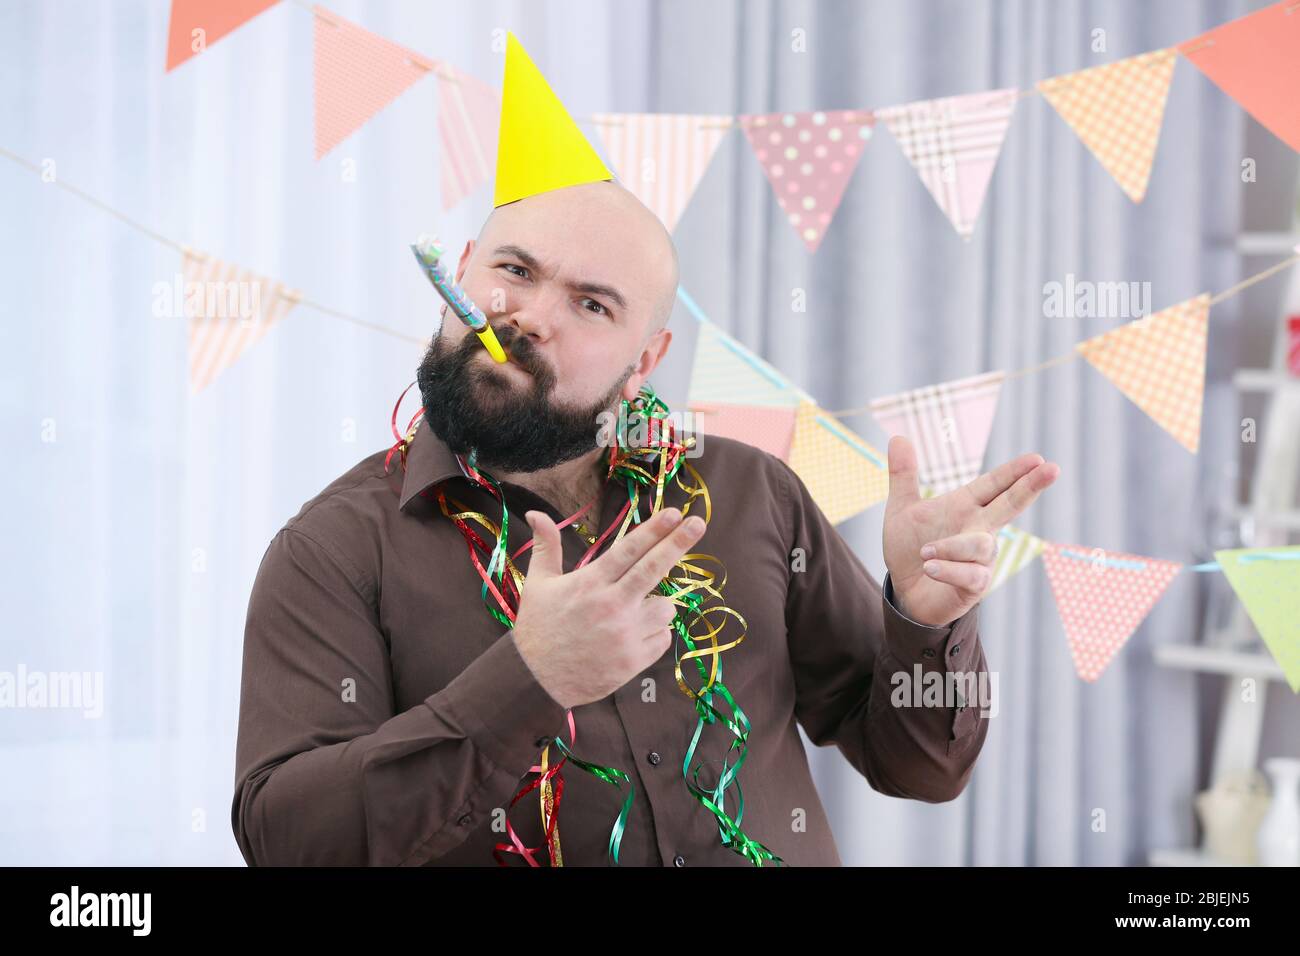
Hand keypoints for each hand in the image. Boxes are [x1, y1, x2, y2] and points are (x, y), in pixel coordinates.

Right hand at [512, 506, 705, 709]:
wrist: (536, 681)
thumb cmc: (538, 629)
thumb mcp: (537, 584)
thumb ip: (546, 546)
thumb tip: (535, 512)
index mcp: (589, 584)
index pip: (628, 550)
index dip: (654, 529)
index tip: (675, 513)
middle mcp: (611, 606)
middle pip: (653, 568)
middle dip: (678, 543)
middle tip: (698, 523)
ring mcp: (625, 635)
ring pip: (665, 607)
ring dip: (659, 604)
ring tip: (636, 611)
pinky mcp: (634, 661)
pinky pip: (663, 638)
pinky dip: (655, 633)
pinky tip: (634, 635)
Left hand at [883, 435, 1059, 626]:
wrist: (905, 592)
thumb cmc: (911, 549)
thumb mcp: (902, 508)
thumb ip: (903, 475)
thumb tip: (898, 436)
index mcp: (966, 507)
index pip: (994, 485)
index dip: (1014, 472)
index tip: (1038, 458)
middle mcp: (979, 530)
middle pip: (1010, 505)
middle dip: (1029, 487)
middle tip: (1053, 469)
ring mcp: (981, 559)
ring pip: (981, 545)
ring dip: (952, 546)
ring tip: (925, 551)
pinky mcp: (975, 585)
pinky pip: (970, 575)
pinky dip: (948, 569)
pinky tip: (929, 568)